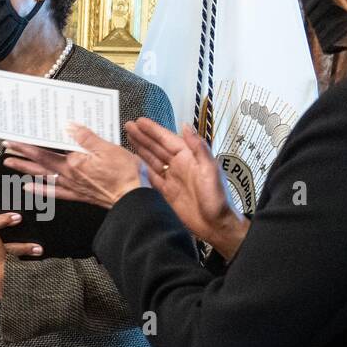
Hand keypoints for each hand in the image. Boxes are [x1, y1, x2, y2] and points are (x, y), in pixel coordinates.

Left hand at [2, 124, 144, 208]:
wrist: (131, 198)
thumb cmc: (124, 174)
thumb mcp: (107, 148)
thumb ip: (86, 137)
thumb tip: (68, 126)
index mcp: (74, 162)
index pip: (44, 152)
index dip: (26, 146)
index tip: (12, 141)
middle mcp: (68, 175)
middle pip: (39, 165)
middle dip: (21, 156)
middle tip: (6, 150)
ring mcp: (72, 186)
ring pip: (43, 177)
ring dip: (25, 171)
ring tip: (11, 165)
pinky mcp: (78, 194)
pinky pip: (55, 192)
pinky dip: (41, 190)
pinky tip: (30, 188)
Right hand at [125, 118, 248, 258]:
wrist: (215, 225)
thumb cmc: (217, 198)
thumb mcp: (210, 169)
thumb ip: (198, 147)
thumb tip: (186, 126)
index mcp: (189, 157)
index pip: (167, 139)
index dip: (153, 130)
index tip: (140, 122)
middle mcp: (179, 166)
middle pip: (156, 147)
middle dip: (142, 136)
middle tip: (128, 126)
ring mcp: (171, 179)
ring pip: (152, 160)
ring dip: (140, 149)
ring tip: (128, 138)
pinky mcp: (166, 192)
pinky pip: (151, 177)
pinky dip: (141, 170)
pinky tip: (133, 163)